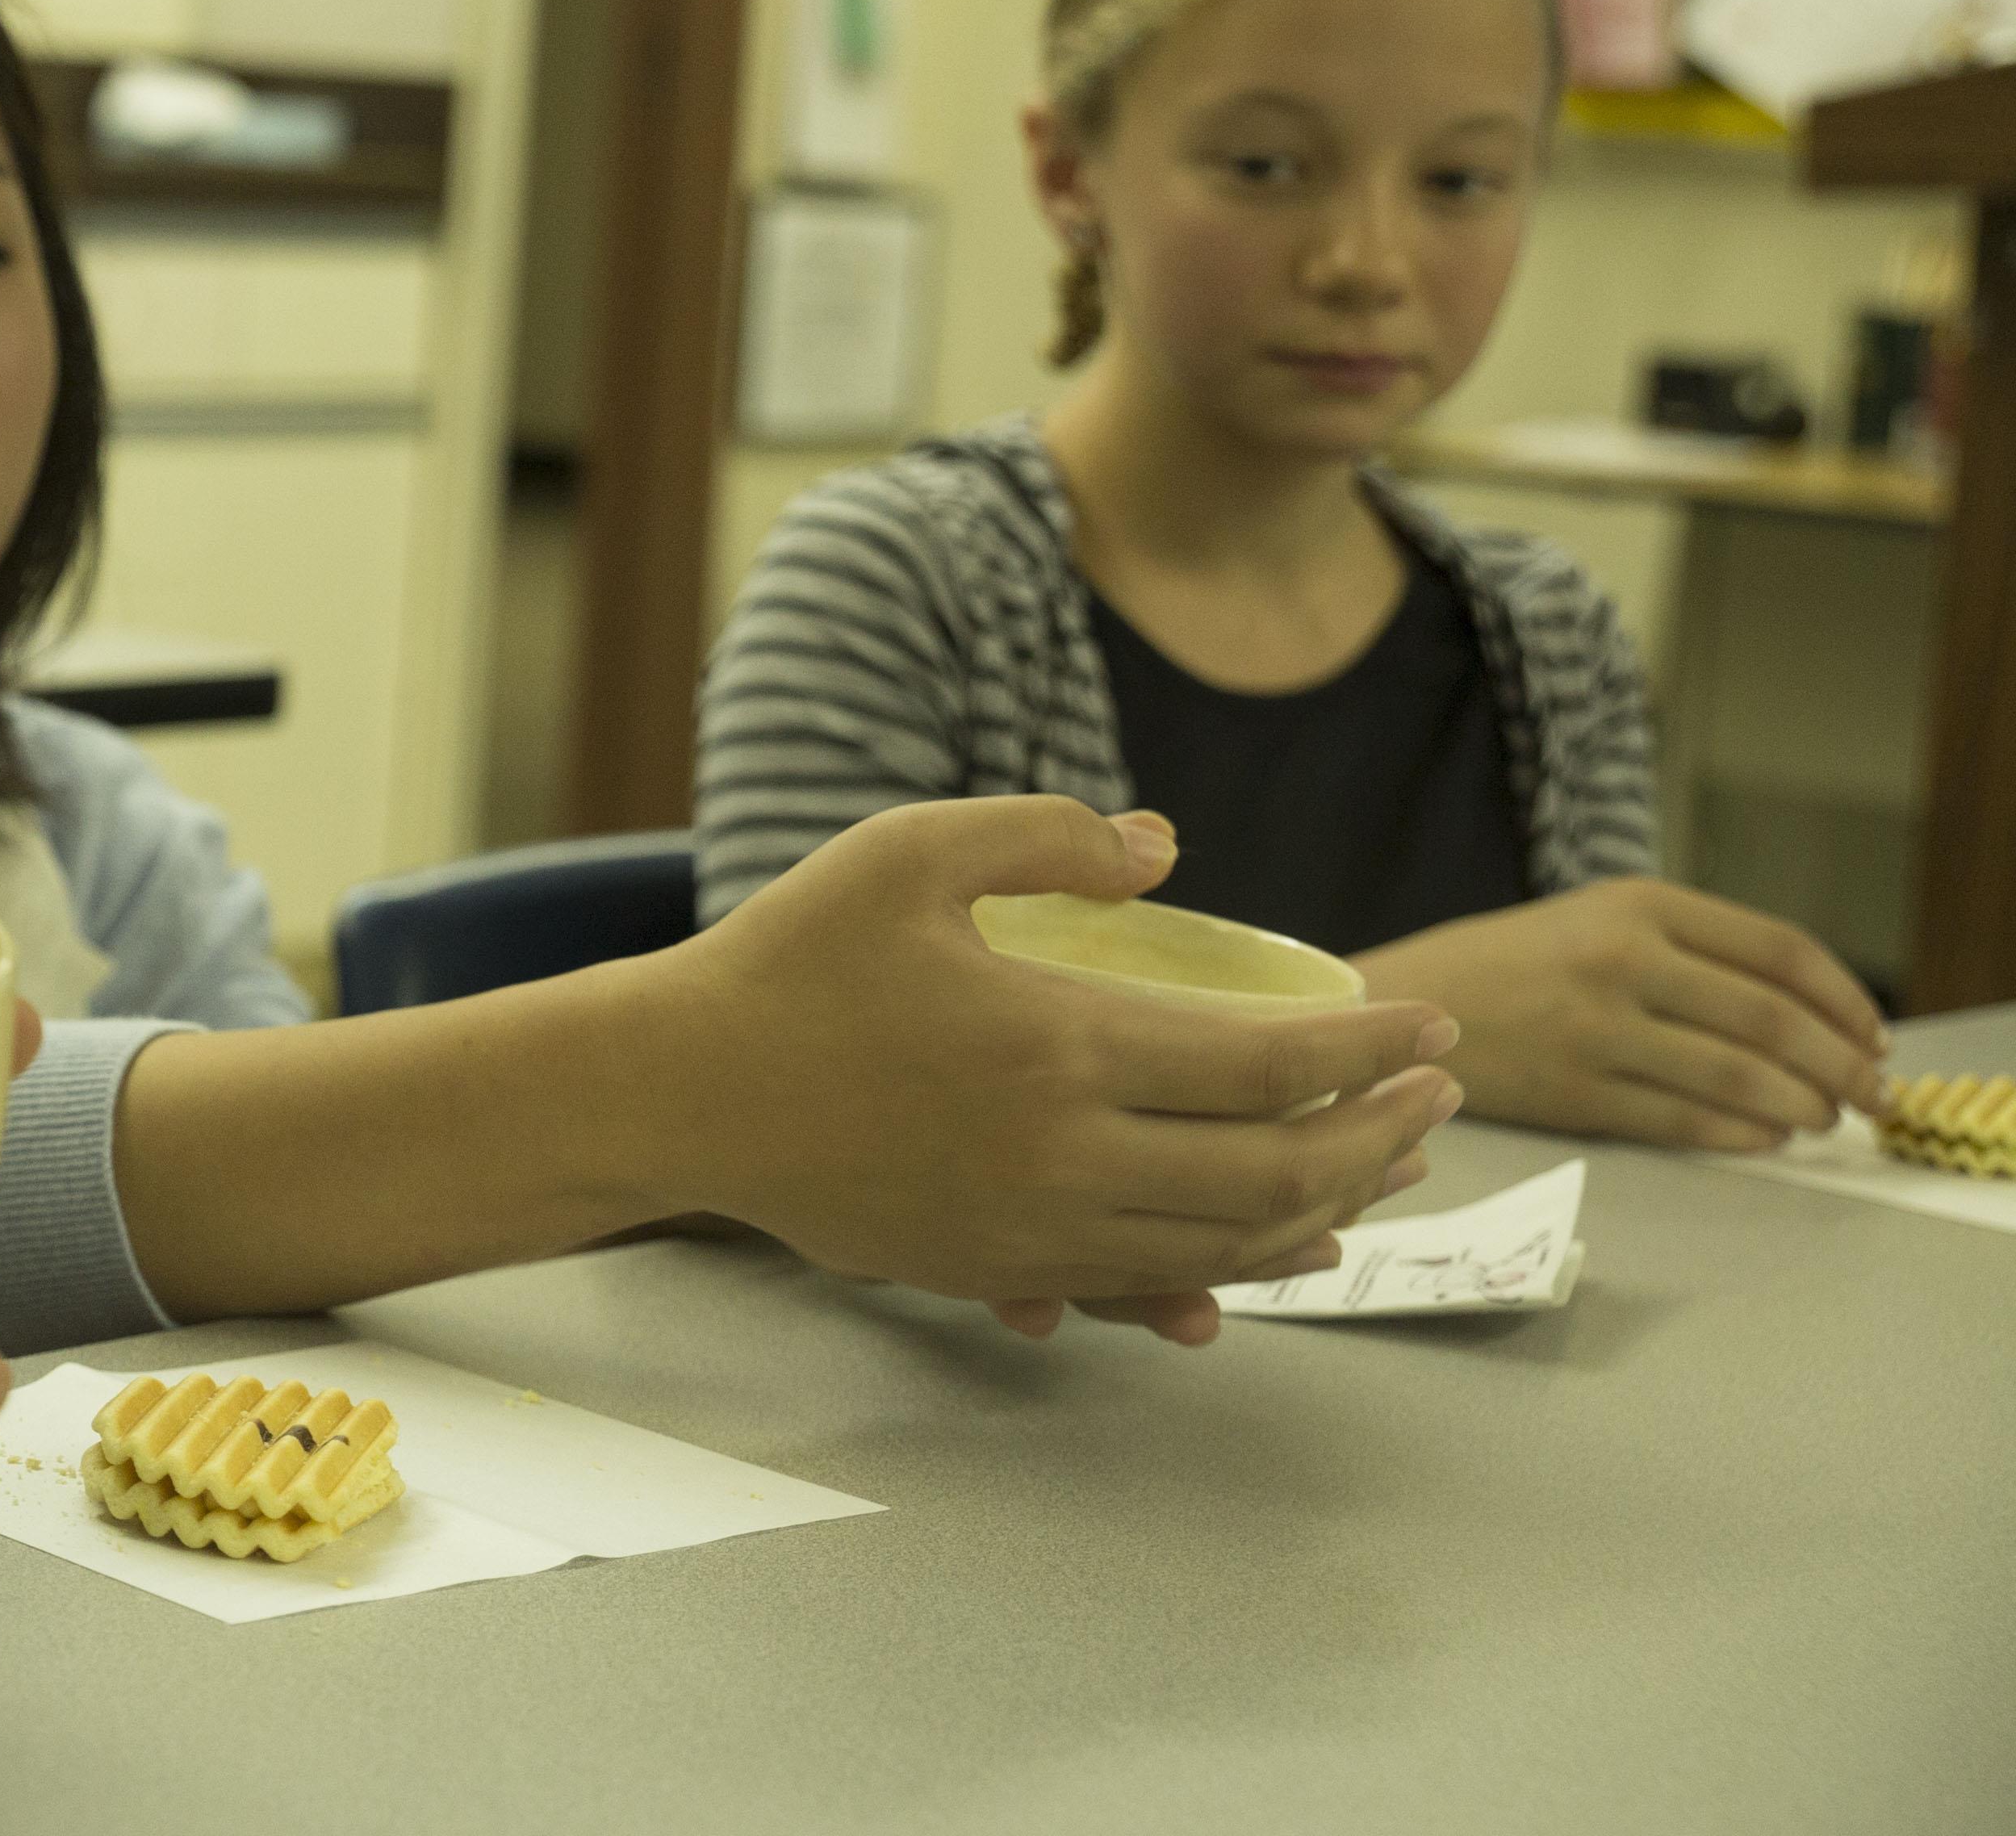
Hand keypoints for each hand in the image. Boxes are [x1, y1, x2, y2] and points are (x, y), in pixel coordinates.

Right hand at [647, 798, 1466, 1311]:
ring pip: (1229, 1247)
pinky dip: (1239, 1267)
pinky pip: (1153, 1285)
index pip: (1269, 1065)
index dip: (1371, 1046)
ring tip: (1382, 1163)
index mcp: (1057, 1047)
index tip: (1432, 1021)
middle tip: (1437, 1095)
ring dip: (1329, 1208)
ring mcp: (1033, 1230)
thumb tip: (1166, 849)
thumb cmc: (791, 961)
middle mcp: (1064, 1158)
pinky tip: (1279, 1241)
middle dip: (1382, 1135)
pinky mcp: (997, 1268)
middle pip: (1278, 1174)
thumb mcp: (906, 852)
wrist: (682, 1093)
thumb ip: (1043, 835)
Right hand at [1356, 880, 1887, 1153]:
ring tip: (1823, 1120)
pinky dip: (1742, 1136)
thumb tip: (1812, 1015)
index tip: (1877, 1036)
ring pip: (1737, 1077)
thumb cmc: (1514, 964)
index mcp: (1636, 904)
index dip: (1845, 999)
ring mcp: (1595, 1029)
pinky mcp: (1573, 1092)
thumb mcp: (1598, 921)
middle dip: (1841, 1065)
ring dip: (1801, 1107)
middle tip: (1874, 1096)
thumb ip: (1692, 951)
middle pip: (1770, 1019)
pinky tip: (1766, 1139)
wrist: (1402, 1002)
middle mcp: (1620, 959)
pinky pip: (1685, 1122)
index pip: (1778, 950)